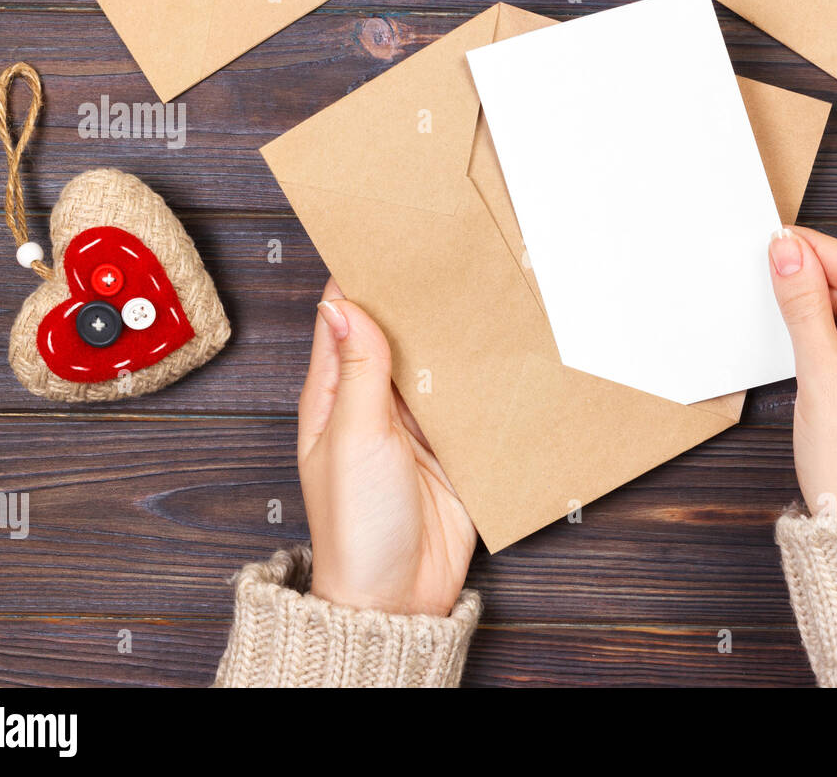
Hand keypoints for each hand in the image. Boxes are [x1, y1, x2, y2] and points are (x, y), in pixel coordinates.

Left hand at [298, 279, 476, 615]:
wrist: (400, 597)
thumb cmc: (356, 528)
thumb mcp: (353, 438)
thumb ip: (357, 371)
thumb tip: (343, 304)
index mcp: (334, 395)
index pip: (344, 319)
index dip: (361, 278)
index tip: (387, 239)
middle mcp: (374, 404)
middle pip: (397, 334)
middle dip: (418, 300)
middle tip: (448, 256)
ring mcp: (415, 425)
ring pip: (437, 362)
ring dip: (454, 336)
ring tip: (480, 292)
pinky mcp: (454, 446)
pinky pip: (470, 400)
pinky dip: (483, 378)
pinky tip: (502, 351)